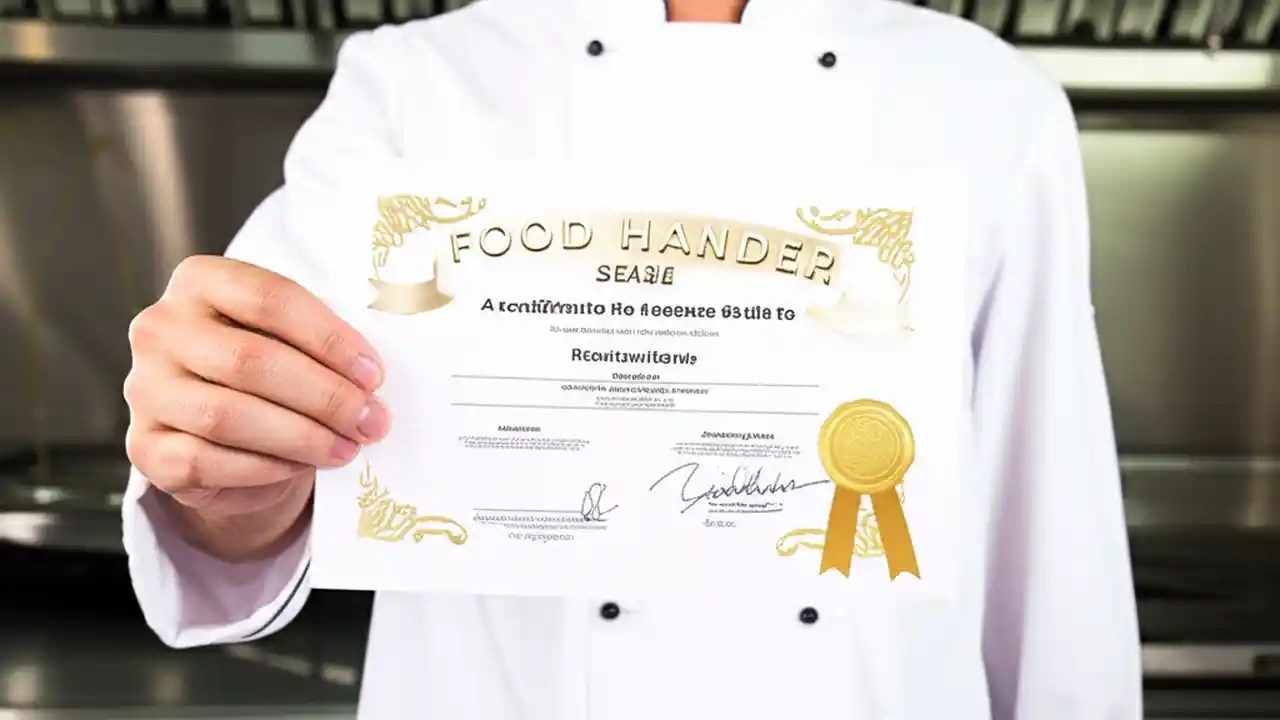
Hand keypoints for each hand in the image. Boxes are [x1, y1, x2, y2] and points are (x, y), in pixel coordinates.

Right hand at [124, 255, 388, 559]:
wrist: (221, 434)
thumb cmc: (270, 374)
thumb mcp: (291, 341)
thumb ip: (320, 344)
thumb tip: (370, 378)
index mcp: (200, 281)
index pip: (270, 298)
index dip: (329, 339)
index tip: (374, 374)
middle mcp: (160, 329)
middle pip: (251, 360)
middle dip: (324, 396)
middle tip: (371, 421)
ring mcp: (145, 388)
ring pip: (228, 415)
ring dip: (301, 437)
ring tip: (347, 447)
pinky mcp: (144, 447)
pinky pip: (207, 461)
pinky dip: (265, 467)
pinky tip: (303, 466)